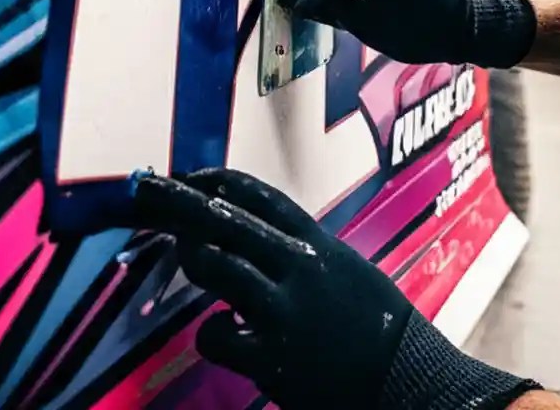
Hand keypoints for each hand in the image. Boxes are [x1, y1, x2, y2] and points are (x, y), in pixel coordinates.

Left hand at [133, 169, 414, 408]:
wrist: (410, 383)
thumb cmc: (383, 332)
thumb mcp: (352, 276)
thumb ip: (308, 258)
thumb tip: (264, 245)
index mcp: (321, 249)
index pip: (263, 199)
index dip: (220, 182)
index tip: (193, 175)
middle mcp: (300, 271)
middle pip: (227, 220)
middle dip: (180, 201)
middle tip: (148, 189)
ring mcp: (284, 312)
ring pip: (216, 266)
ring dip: (192, 256)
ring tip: (185, 253)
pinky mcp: (272, 358)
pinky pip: (216, 336)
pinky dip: (211, 333)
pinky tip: (220, 335)